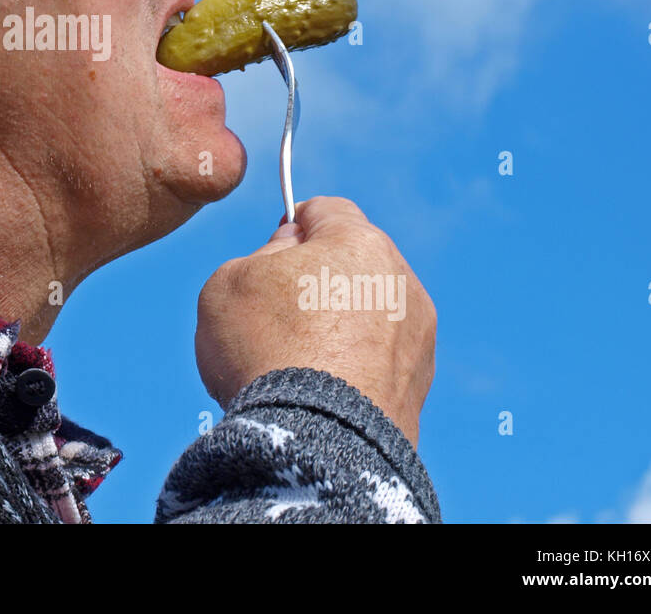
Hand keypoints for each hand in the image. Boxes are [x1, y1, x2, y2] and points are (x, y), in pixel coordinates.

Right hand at [195, 196, 435, 446]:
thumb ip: (261, 254)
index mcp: (358, 242)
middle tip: (276, 315)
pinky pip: (380, 358)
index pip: (325, 209)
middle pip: (353, 260)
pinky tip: (322, 389)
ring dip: (341, 323)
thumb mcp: (229, 280)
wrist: (315, 441)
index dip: (291, 227)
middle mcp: (401, 280)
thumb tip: (290, 255)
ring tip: (299, 361)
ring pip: (370, 310)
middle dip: (318, 278)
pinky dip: (355, 364)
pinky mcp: (420, 384)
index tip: (271, 257)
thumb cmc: (266, 351)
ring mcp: (417, 335)